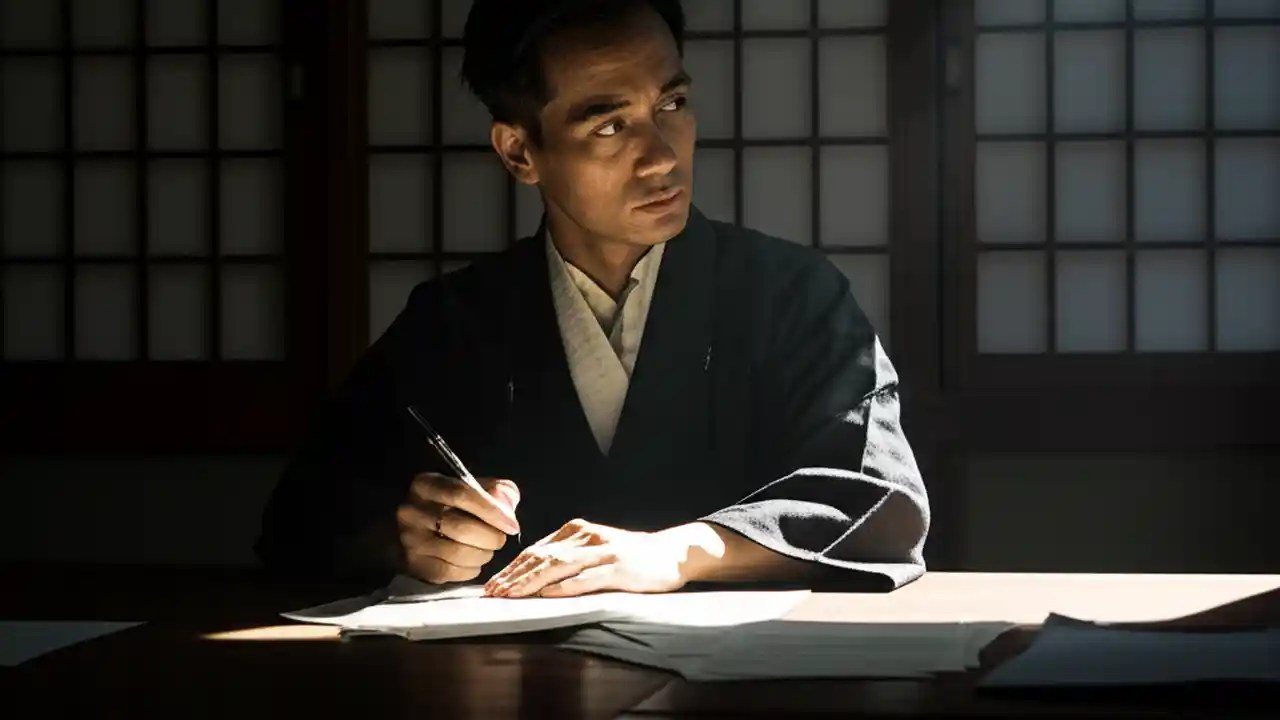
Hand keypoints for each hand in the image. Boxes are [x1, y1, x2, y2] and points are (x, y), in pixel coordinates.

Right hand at [396, 473, 520, 583]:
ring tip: (486, 550)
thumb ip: (496, 490)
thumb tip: (507, 503)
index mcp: (426, 484)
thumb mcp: (472, 488)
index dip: (492, 511)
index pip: (462, 494)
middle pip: (461, 527)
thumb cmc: (452, 506)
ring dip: (483, 555)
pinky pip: (452, 572)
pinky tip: (472, 561)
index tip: (512, 525)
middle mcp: (411, 511)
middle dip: (491, 537)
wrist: (418, 530)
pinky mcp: (414, 565)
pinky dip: (471, 569)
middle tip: (500, 540)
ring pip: (458, 553)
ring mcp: (410, 540)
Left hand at [483, 519, 688, 597]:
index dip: (512, 568)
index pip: (535, 550)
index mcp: (576, 530)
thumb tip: (531, 574)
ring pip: (559, 565)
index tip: (492, 585)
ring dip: (531, 581)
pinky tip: (547, 594)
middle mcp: (586, 536)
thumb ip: (567, 556)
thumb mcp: (594, 549)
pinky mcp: (620, 568)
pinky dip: (565, 586)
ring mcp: (603, 551)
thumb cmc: (629, 556)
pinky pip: (587, 578)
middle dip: (514, 577)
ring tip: (511, 595)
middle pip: (542, 557)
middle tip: (492, 594)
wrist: (672, 553)